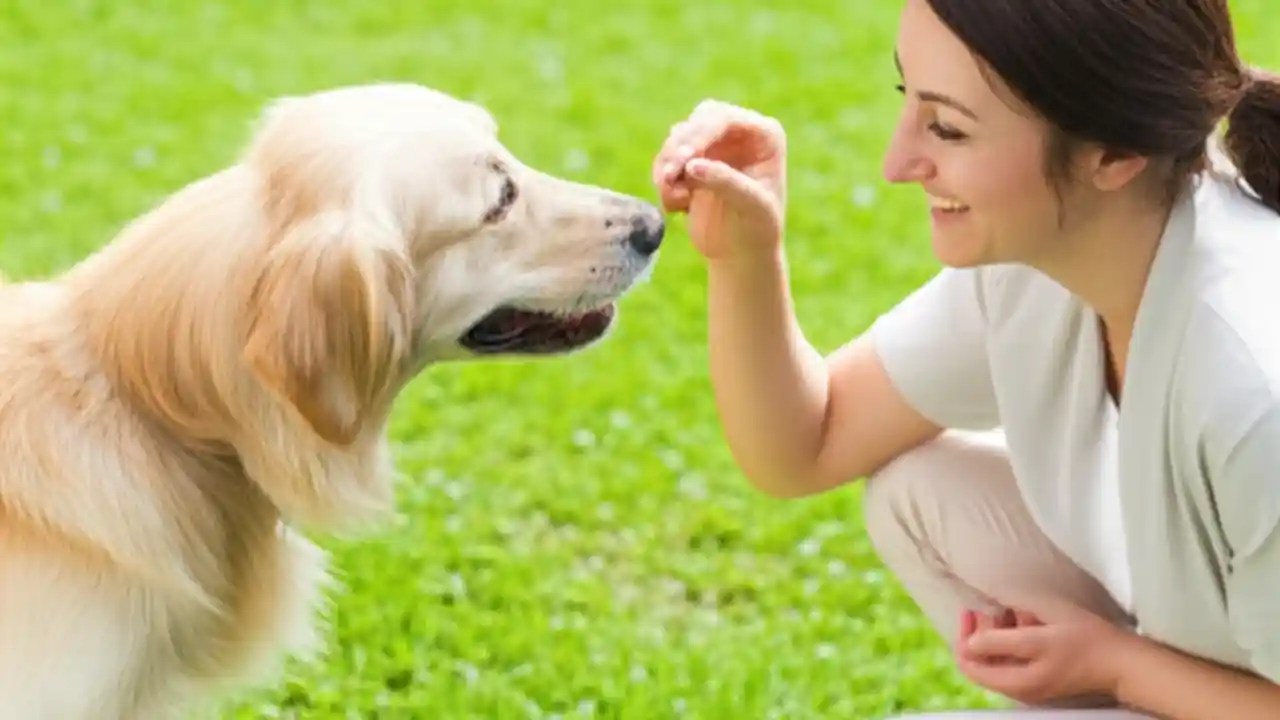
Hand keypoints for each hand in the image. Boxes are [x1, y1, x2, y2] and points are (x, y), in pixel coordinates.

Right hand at [651, 99, 786, 261]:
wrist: (742, 256)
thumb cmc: (758, 230)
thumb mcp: (751, 207)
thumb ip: (725, 182)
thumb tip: (691, 165)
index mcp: (764, 135)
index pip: (725, 119)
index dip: (700, 133)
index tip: (683, 158)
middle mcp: (740, 134)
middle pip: (699, 120)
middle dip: (680, 146)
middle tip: (669, 175)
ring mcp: (715, 146)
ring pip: (678, 138)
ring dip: (668, 166)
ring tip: (673, 198)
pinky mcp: (693, 163)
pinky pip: (667, 159)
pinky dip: (664, 180)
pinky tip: (675, 207)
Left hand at [955, 597, 1135, 706]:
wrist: (1123, 662)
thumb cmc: (1083, 645)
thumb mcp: (1036, 638)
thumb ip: (998, 642)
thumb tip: (968, 643)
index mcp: (1015, 683)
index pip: (969, 666)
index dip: (964, 637)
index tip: (971, 611)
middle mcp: (1020, 687)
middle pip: (985, 659)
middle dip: (984, 630)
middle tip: (993, 606)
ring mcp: (1033, 681)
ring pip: (1003, 653)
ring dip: (1002, 630)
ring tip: (1016, 608)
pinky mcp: (1045, 673)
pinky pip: (1020, 653)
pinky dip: (1018, 635)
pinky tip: (1031, 617)